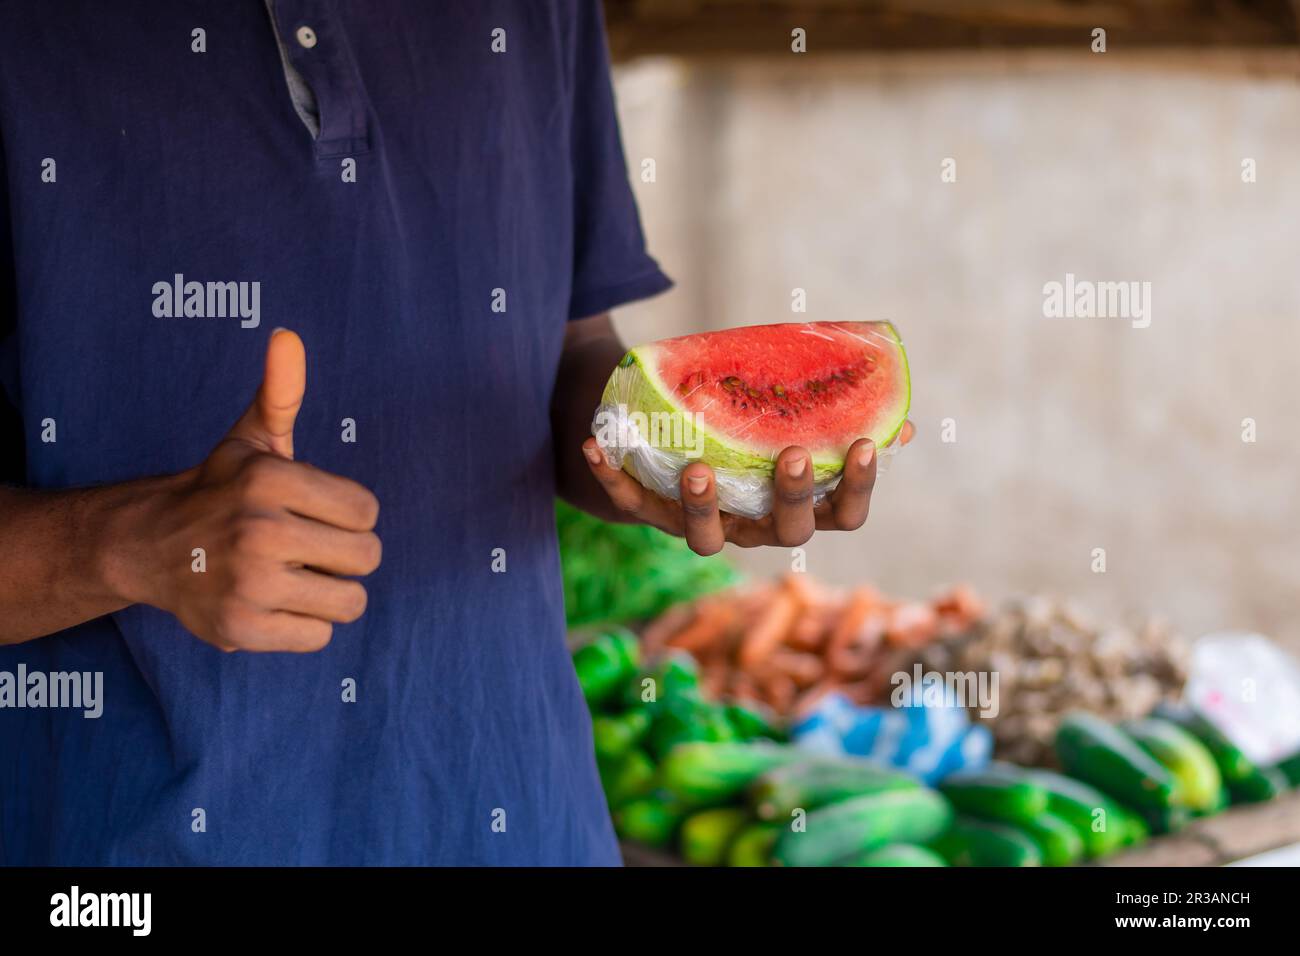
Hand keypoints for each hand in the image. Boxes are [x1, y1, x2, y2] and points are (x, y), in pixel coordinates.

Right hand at [119, 330, 381, 651]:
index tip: (314, 512)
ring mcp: (249, 584)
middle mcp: (259, 530)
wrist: (148, 545)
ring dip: (330, 593)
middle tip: (306, 547)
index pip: (368, 511)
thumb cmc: (220, 490)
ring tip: (293, 575)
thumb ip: (281, 391)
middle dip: (345, 555)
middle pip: (368, 557)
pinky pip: (320, 636)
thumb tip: (287, 336)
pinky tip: (273, 603)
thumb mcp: (251, 438)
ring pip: (351, 602)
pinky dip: (304, 625)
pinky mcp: (242, 630)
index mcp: (270, 479)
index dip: (349, 515)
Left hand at [581, 421, 913, 555]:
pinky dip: (611, 476)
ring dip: (703, 508)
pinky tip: (596, 444)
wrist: (662, 439)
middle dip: (790, 494)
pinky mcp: (650, 513)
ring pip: (707, 539)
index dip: (856, 487)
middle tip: (791, 453)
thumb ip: (834, 421)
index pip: (842, 514)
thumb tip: (903, 425)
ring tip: (697, 470)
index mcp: (797, 505)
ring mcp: (703, 525)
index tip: (863, 445)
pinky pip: (630, 503)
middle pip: (784, 531)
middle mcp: (754, 527)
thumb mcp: (789, 421)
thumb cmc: (742, 431)